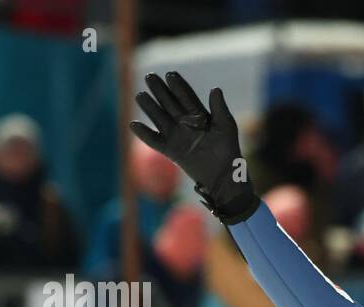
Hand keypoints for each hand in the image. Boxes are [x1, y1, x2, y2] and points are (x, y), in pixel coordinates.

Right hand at [129, 71, 256, 223]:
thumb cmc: (228, 150)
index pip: (186, 97)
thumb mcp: (226, 127)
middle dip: (160, 91)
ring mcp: (177, 136)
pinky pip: (155, 141)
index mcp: (199, 115)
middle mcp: (185, 123)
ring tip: (140, 95)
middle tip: (150, 77)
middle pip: (169, 103)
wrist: (224, 176)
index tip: (170, 74)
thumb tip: (215, 89)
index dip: (178, 86)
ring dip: (150, 107)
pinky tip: (134, 124)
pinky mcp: (171, 151)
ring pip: (159, 118)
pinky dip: (144, 134)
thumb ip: (219, 109)